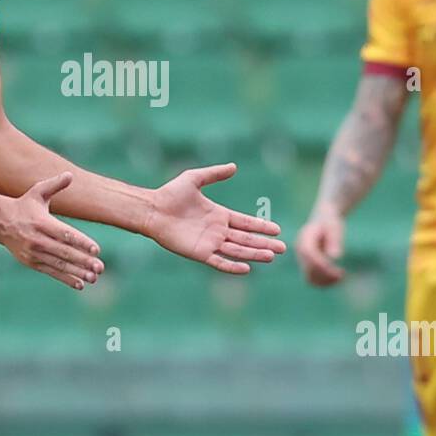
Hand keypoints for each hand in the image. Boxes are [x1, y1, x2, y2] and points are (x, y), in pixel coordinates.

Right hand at [0, 173, 103, 289]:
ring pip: (59, 265)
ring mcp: (34, 253)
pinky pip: (51, 272)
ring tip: (94, 277)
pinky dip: (66, 278)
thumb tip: (70, 175)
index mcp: (42, 222)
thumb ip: (55, 185)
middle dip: (84, 261)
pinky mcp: (31, 262)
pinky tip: (80, 284)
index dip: (81, 242)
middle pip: (64, 252)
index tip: (96, 249)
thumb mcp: (37, 192)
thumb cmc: (24, 205)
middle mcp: (38, 240)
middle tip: (100, 267)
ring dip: (78, 272)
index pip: (65, 234)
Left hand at [142, 163, 285, 273]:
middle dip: (264, 244)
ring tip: (271, 256)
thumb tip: (234, 166)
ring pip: (237, 251)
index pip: (246, 223)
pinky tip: (246, 268)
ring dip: (254, 254)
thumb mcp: (194, 179)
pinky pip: (219, 262)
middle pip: (246, 239)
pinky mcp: (199, 253)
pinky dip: (232, 266)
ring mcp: (209, 243)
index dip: (261, 227)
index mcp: (219, 215)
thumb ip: (214, 174)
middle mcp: (217, 231)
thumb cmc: (170, 194)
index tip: (277, 230)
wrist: (152, 209)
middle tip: (282, 248)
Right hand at [295, 201, 345, 286]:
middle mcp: (299, 250)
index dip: (322, 264)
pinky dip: (324, 283)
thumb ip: (334, 241)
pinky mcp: (306, 266)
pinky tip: (337, 279)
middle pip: (308, 269)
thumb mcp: (334, 228)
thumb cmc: (330, 223)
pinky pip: (312, 280)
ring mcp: (301, 260)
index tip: (339, 270)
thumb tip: (335, 257)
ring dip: (325, 281)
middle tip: (342, 275)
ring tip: (341, 277)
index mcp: (304, 238)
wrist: (322, 221)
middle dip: (326, 275)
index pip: (309, 254)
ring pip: (309, 278)